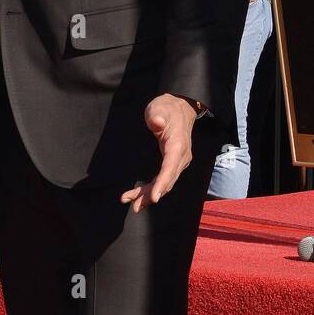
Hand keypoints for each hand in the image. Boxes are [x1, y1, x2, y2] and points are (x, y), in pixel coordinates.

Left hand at [120, 93, 197, 212]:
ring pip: (164, 183)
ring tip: (132, 205)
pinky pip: (162, 180)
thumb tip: (156, 121)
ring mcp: (177, 162)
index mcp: (178, 145)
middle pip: (167, 180)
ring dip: (149, 195)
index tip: (155, 197)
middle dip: (153, 194)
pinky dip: (150, 189)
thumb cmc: (167, 108)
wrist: (179, 109)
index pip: (170, 167)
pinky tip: (136, 196)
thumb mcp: (160, 107)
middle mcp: (180, 157)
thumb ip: (157, 115)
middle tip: (135, 207)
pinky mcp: (171, 164)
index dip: (163, 183)